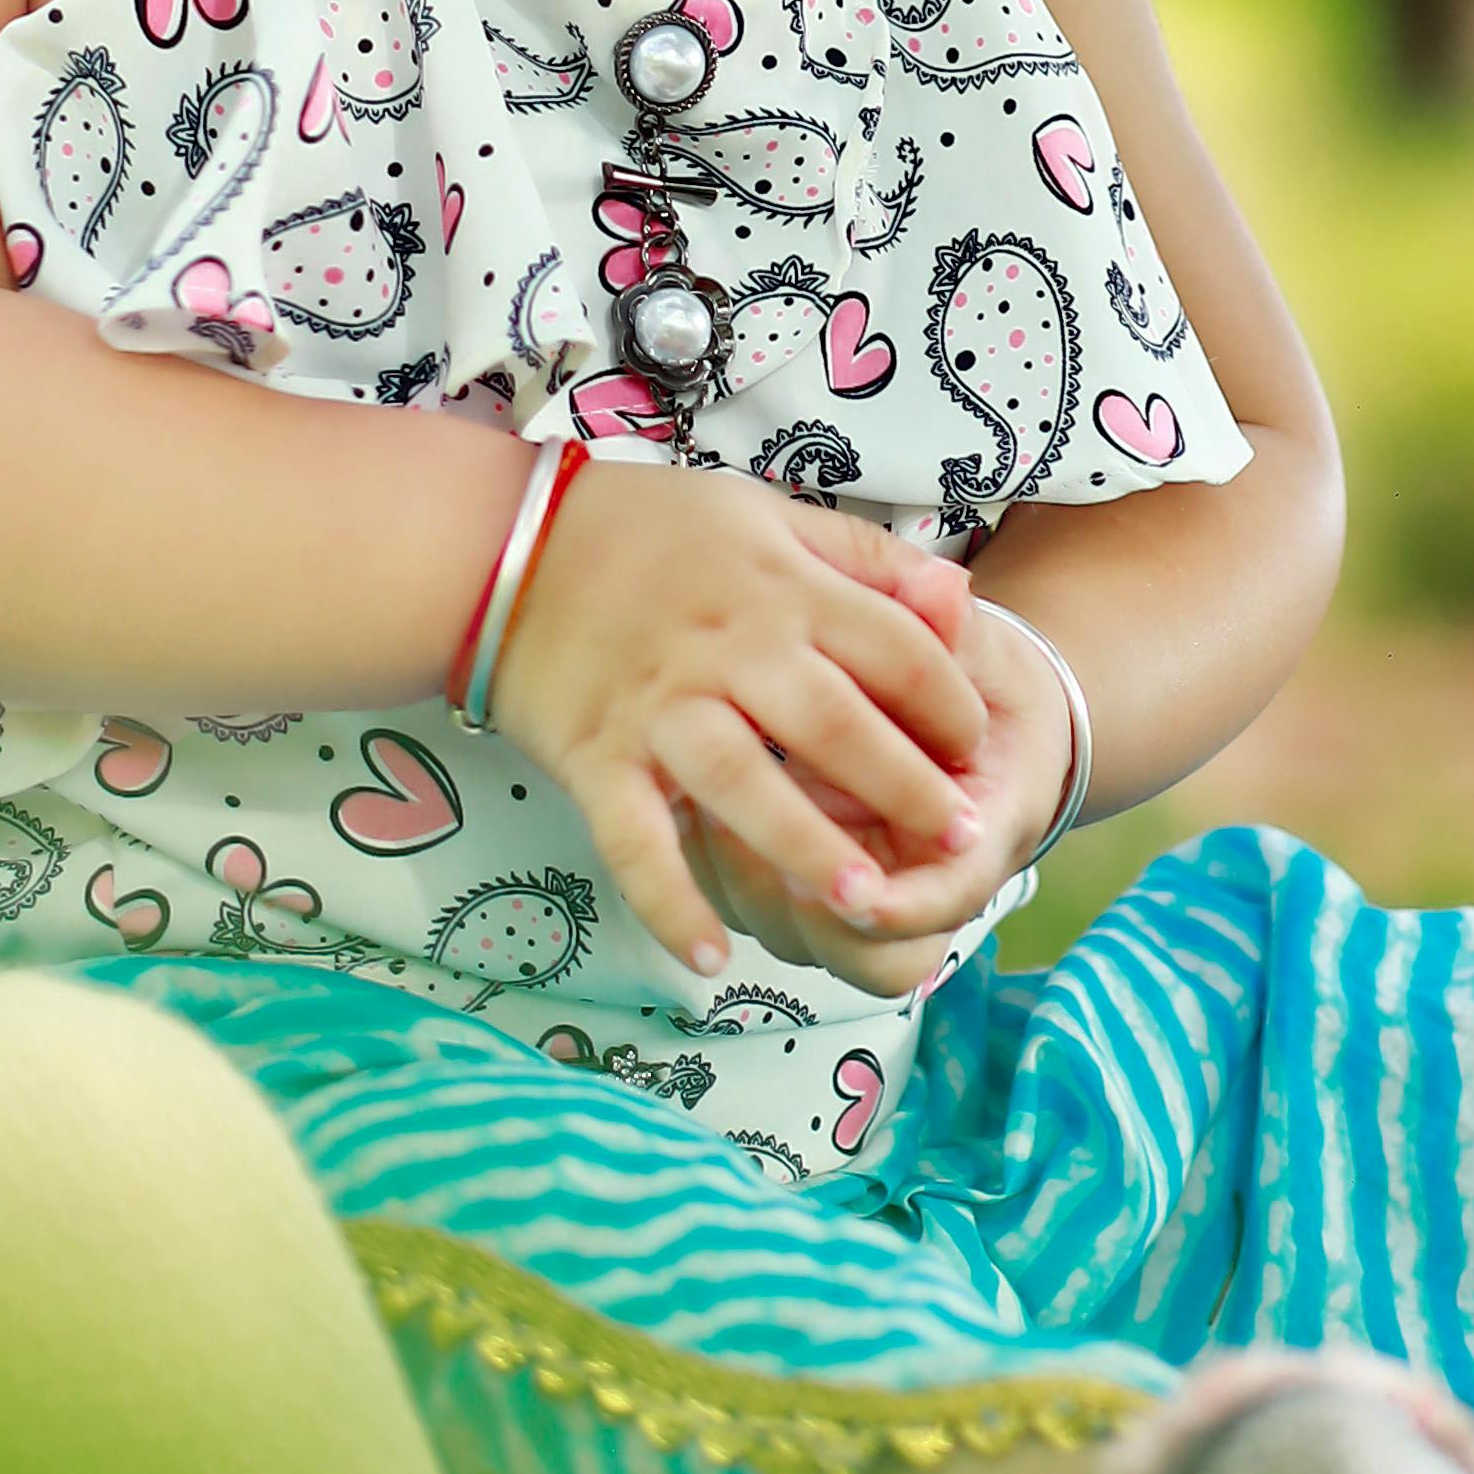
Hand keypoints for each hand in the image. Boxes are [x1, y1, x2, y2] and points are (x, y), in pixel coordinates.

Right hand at [490, 464, 990, 988]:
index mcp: (780, 589)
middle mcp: (728, 652)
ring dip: (807, 850)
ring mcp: (659, 710)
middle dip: (905, 788)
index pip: (892, 648)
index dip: (947, 701)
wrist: (501, 545)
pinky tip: (711, 957)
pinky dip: (669, 902)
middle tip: (960, 843)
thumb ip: (863, 559)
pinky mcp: (596, 758)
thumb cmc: (647, 532)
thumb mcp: (766, 516)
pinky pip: (634, 841)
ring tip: (867, 904)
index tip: (972, 748)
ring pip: (744, 788)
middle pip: (834, 726)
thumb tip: (958, 594)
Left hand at [685, 592, 1071, 998]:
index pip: (949, 899)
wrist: (983, 722)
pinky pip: (755, 918)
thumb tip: (942, 589)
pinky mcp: (802, 891)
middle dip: (818, 915)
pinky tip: (690, 829)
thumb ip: (953, 629)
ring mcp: (856, 897)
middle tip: (763, 849)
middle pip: (872, 958)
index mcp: (981, 832)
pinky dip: (713, 891)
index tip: (862, 892)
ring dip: (756, 896)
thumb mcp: (975, 653)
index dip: (908, 906)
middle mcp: (918, 886)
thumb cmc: (972, 689)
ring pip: (803, 944)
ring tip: (714, 819)